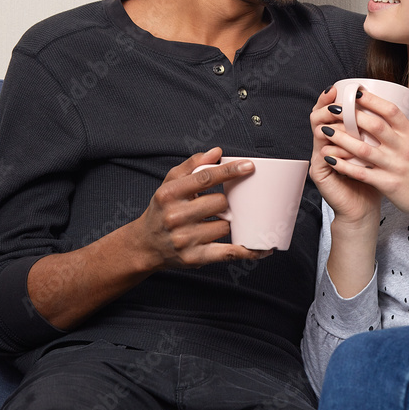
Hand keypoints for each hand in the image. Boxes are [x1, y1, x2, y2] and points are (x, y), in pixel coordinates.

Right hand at [135, 147, 272, 268]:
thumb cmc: (162, 210)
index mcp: (170, 194)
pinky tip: (263, 249)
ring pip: (225, 227)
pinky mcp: (194, 258)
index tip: (249, 166)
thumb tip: (217, 152)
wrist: (145, 244)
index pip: (205, 178)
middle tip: (218, 206)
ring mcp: (184, 239)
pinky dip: (248, 252)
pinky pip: (228, 253)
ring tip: (215, 223)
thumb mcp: (170, 183)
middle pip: (220, 203)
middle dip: (225, 203)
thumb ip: (192, 165)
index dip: (230, 171)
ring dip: (227, 224)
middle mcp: (175, 216)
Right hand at [309, 88, 381, 225]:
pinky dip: (335, 147)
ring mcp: (320, 158)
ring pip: (318, 132)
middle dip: (329, 106)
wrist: (364, 210)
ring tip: (342, 117)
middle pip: (318, 117)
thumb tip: (389, 106)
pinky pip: (324, 155)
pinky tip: (343, 142)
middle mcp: (325, 145)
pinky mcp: (320, 173)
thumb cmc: (373, 180)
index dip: (333, 98)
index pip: (330, 111)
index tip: (346, 88)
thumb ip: (375, 132)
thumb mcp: (377, 151)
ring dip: (332, 123)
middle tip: (340, 100)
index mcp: (338, 137)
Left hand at [319, 90, 408, 246]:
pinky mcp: (388, 184)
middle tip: (333, 109)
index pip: (390, 111)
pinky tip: (329, 158)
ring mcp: (395, 166)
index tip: (355, 91)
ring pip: (363, 148)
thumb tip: (385, 115)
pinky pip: (361, 173)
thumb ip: (403, 132)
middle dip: (350, 115)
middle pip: (374, 125)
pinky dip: (343, 164)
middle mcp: (404, 148)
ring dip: (341, 138)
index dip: (371, 99)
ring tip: (324, 130)